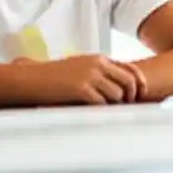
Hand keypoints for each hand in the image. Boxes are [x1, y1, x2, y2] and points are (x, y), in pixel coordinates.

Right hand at [22, 55, 146, 104]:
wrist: (31, 79)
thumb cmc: (54, 77)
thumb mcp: (80, 68)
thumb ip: (99, 74)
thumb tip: (117, 89)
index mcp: (99, 59)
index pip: (131, 69)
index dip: (140, 83)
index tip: (141, 95)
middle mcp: (97, 65)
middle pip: (129, 81)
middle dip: (132, 97)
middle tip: (127, 107)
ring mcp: (90, 76)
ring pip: (117, 94)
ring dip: (115, 106)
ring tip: (107, 112)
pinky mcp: (81, 89)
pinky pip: (102, 103)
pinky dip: (102, 110)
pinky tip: (95, 113)